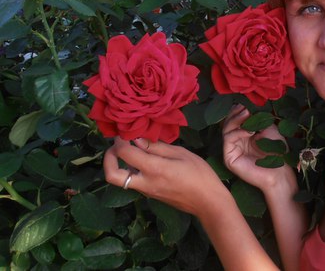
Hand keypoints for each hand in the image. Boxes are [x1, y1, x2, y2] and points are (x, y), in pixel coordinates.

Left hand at [103, 137, 225, 215]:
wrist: (207, 201)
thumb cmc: (199, 174)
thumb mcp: (181, 154)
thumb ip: (157, 147)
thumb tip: (137, 140)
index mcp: (153, 169)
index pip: (124, 153)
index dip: (120, 141)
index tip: (125, 132)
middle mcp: (144, 182)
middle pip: (111, 175)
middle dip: (108, 158)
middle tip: (117, 146)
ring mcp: (146, 191)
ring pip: (121, 180)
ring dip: (120, 164)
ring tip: (132, 150)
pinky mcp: (150, 195)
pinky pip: (133, 182)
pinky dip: (131, 169)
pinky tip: (145, 160)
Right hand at [222, 104, 292, 192]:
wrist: (279, 173)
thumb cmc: (276, 152)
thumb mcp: (268, 129)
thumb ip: (257, 118)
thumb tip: (246, 106)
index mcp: (243, 135)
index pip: (235, 119)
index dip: (239, 110)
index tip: (247, 104)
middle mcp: (235, 142)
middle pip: (228, 123)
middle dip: (236, 113)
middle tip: (245, 108)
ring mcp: (231, 150)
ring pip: (226, 130)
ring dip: (236, 120)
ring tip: (247, 114)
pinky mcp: (229, 159)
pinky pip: (228, 140)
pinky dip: (237, 132)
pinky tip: (249, 131)